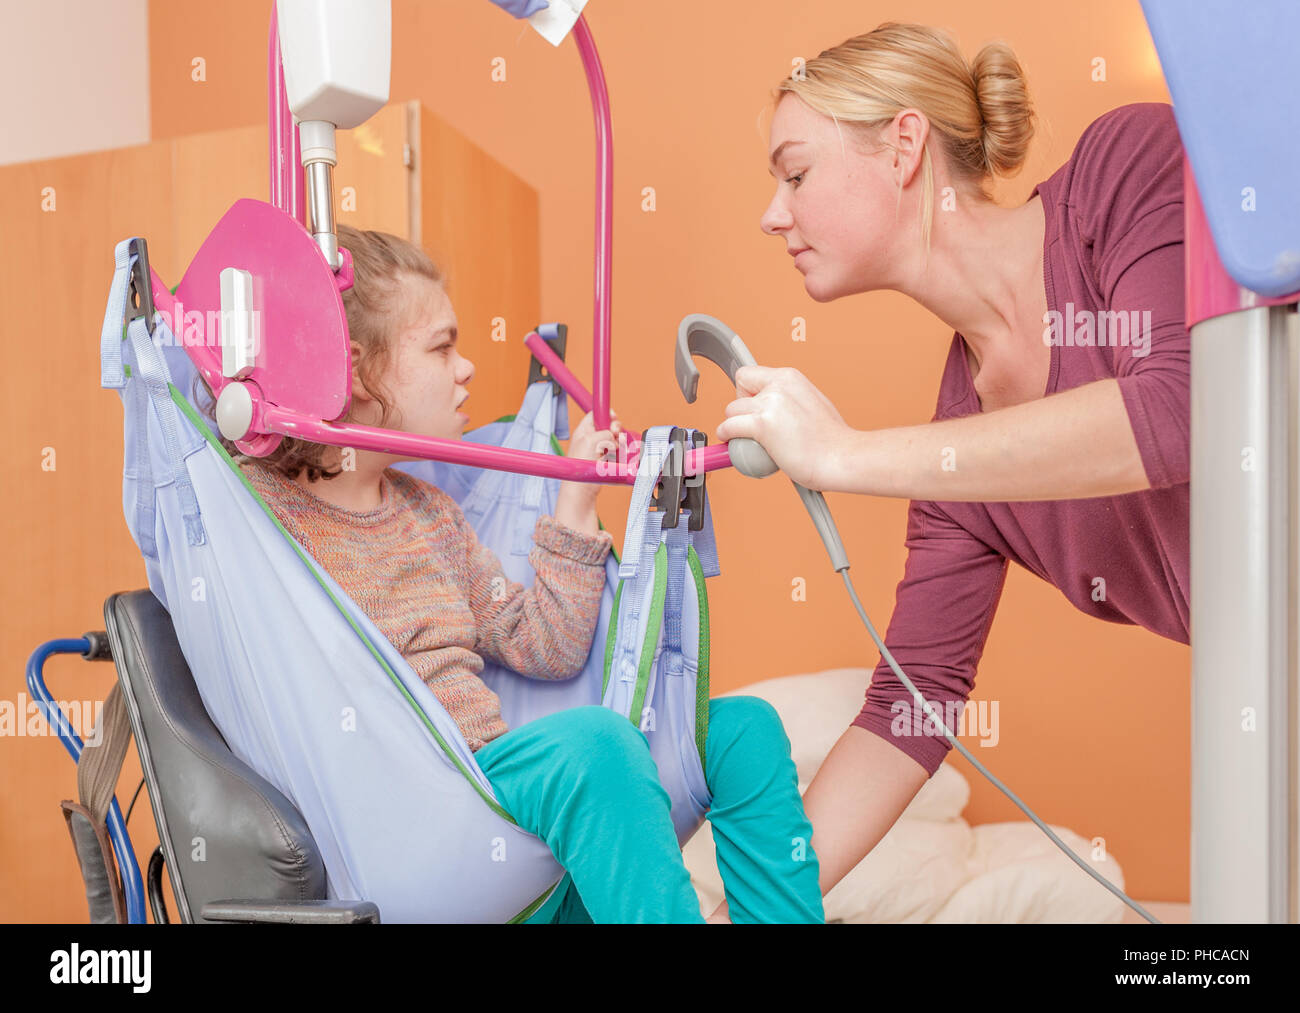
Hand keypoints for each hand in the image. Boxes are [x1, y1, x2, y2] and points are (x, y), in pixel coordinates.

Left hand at [566, 410, 624, 473]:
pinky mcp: (608, 459)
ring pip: (616, 439)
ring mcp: (601, 449)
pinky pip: (619, 451)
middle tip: (615, 434)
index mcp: (584, 431)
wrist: (583, 487)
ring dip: (618, 442)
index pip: (595, 415)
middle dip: (615, 429)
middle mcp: (592, 438)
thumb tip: (613, 435)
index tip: (613, 416)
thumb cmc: (580, 465)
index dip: (605, 414)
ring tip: (614, 449)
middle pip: (609, 426)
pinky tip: (618, 455)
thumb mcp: (590, 441)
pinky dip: (621, 452)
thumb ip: (604, 432)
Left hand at [714, 366, 853, 489]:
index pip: (750, 373)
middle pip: (739, 387)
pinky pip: (729, 427)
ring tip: (747, 439)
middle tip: (753, 425)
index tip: (751, 406)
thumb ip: (789, 400)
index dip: (748, 391)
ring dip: (734, 425)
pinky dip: (726, 436)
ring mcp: (770, 403)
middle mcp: (779, 385)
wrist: (841, 457)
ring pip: (731, 410)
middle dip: (740, 407)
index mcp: (790, 377)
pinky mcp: (762, 425)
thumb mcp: (811, 403)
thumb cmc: (831, 440)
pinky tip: (731, 442)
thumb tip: (772, 407)